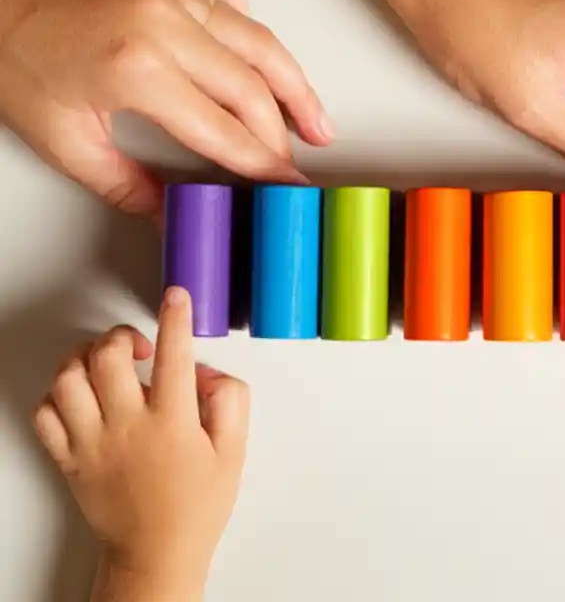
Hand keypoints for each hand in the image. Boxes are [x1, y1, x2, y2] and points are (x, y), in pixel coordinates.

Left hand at [0, 0, 331, 217]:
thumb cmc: (8, 51)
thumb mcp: (61, 137)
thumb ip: (123, 185)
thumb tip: (168, 216)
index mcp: (138, 68)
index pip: (224, 130)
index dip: (262, 165)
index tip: (286, 186)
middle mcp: (164, 21)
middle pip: (253, 87)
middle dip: (283, 131)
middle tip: (298, 160)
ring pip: (258, 38)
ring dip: (292, 81)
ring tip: (313, 115)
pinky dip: (247, 18)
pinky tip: (251, 46)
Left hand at [31, 287, 249, 599]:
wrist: (156, 553)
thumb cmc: (196, 507)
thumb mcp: (234, 454)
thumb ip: (230, 403)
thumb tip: (209, 372)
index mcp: (173, 424)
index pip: (175, 355)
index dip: (176, 317)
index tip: (175, 297)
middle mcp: (128, 427)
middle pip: (108, 357)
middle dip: (122, 336)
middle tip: (139, 344)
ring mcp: (92, 442)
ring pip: (69, 379)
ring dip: (85, 359)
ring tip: (104, 363)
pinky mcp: (69, 458)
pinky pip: (45, 414)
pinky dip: (58, 395)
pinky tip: (81, 396)